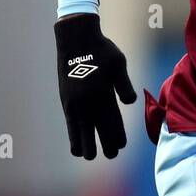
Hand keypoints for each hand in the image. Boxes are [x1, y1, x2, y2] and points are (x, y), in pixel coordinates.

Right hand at [54, 14, 136, 158]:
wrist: (75, 39)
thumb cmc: (102, 50)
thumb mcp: (119, 64)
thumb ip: (124, 85)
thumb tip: (129, 103)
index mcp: (104, 94)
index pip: (113, 122)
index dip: (117, 136)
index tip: (121, 145)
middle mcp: (89, 102)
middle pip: (99, 130)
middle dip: (106, 145)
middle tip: (112, 155)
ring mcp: (75, 103)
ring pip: (82, 132)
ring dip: (88, 145)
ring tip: (92, 156)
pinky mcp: (66, 101)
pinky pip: (70, 125)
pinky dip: (74, 138)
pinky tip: (77, 149)